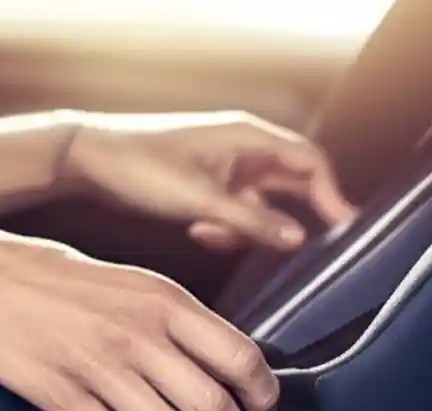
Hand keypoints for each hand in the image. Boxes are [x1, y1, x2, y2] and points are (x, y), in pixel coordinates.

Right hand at [0, 232, 277, 410]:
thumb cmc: (58, 283)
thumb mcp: (133, 282)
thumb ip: (179, 319)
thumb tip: (225, 362)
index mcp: (164, 302)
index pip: (240, 357)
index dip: (263, 397)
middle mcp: (139, 336)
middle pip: (215, 407)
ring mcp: (102, 370)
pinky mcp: (67, 400)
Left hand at [60, 110, 356, 250]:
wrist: (88, 160)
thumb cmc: (142, 168)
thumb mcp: (201, 200)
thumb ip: (251, 223)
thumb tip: (297, 240)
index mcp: (249, 138)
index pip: (311, 162)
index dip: (331, 195)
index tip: (344, 229)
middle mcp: (242, 148)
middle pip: (292, 182)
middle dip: (299, 215)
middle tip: (312, 251)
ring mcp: (223, 166)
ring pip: (260, 201)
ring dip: (253, 227)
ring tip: (235, 243)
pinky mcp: (203, 184)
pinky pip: (233, 209)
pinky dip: (226, 227)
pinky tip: (203, 235)